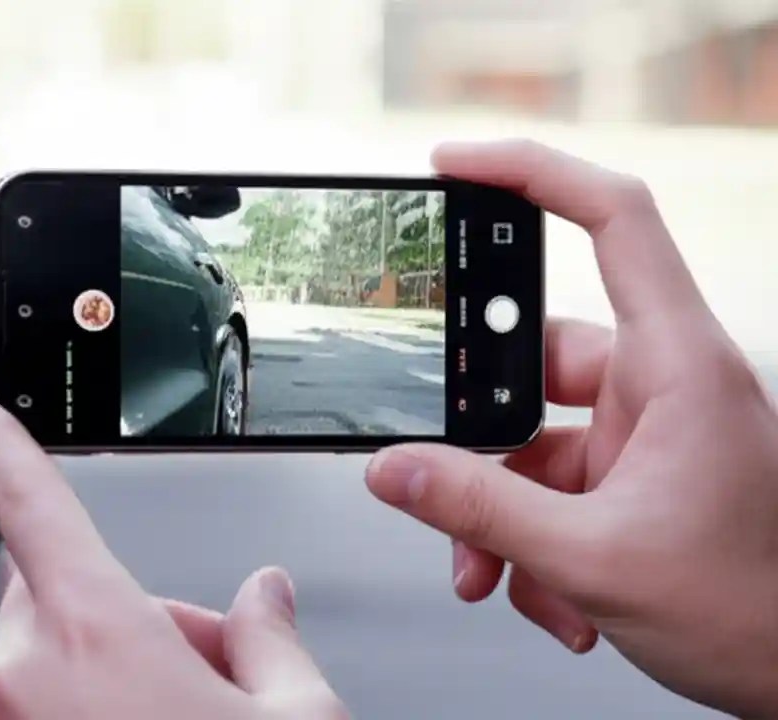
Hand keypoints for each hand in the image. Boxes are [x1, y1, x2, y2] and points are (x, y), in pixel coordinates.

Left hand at [0, 394, 349, 719]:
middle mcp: (23, 677)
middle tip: (214, 670)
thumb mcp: (297, 718)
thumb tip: (264, 601)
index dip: (1, 447)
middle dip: (141, 615)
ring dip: (119, 673)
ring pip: (61, 660)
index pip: (32, 504)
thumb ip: (270, 639)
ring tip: (192, 716)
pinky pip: (43, 708)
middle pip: (73, 595)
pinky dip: (91, 712)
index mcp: (89, 635)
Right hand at [365, 140, 777, 717]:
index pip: (613, 221)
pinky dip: (525, 536)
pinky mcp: (629, 476)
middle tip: (437, 470)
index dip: (532, 174)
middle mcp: (661, 384)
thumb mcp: (592, 560)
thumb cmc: (755, 612)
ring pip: (529, 438)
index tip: (455, 166)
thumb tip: (396, 472)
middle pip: (532, 357)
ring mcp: (643, 431)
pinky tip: (541, 593)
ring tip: (495, 569)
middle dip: (477, 434)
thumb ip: (479, 512)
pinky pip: (547, 484)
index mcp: (678, 366)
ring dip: (497, 508)